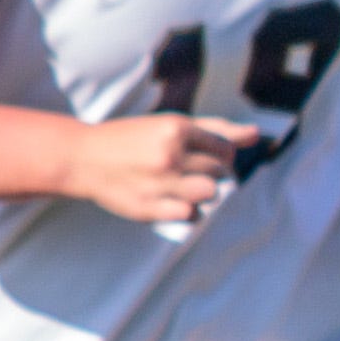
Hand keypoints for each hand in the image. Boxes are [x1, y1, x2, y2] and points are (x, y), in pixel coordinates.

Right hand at [60, 113, 247, 225]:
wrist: (82, 158)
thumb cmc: (131, 139)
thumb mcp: (168, 125)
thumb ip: (214, 128)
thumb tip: (257, 134)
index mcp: (175, 128)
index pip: (225, 147)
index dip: (220, 154)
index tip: (204, 155)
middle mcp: (169, 154)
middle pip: (220, 171)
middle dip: (212, 172)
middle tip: (189, 169)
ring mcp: (159, 183)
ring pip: (209, 193)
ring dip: (203, 192)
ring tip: (183, 186)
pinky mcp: (149, 208)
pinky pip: (190, 215)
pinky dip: (187, 210)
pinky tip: (172, 201)